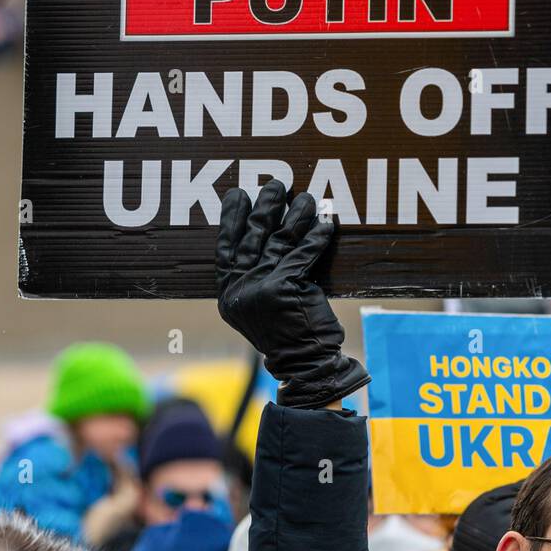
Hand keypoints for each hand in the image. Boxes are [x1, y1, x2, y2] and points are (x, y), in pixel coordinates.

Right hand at [216, 179, 370, 409]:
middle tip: (275, 185)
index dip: (230, 219)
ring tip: (306, 198)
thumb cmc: (286, 334)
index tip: (237, 194)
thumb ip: (252, 279)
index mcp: (228, 294)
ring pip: (279, 240)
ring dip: (295, 215)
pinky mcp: (286, 287)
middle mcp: (240, 289)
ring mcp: (261, 287)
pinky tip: (325, 223)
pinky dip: (316, 236)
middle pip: (251, 236)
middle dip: (265, 207)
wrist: (305, 364)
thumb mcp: (257, 309)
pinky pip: (303, 252)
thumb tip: (261, 236)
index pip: (225, 248)